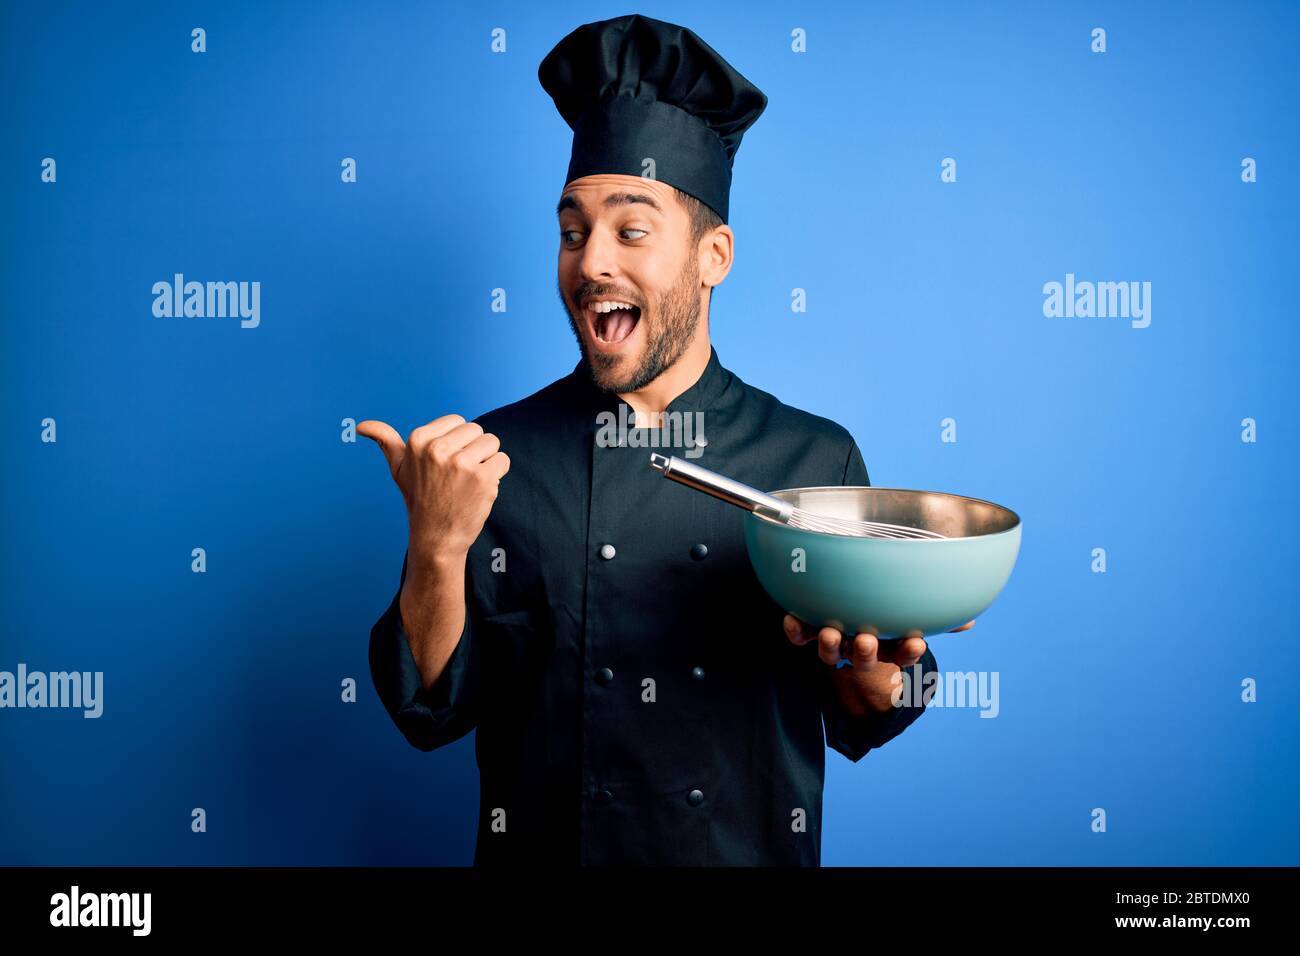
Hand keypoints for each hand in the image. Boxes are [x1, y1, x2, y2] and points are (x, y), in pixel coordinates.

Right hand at [357, 414, 509, 562]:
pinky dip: (497, 474)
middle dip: (473, 450)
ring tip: (468, 481)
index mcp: (418, 439)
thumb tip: (360, 425)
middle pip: (477, 430)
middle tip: (457, 476)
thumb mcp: (398, 469)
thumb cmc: (419, 500)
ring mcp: (461, 463)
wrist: (436, 538)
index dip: (456, 442)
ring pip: (492, 442)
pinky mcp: (482, 477)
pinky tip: (479, 489)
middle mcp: (437, 448)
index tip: (444, 465)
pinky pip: (502, 460)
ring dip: (486, 461)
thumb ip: (385, 442)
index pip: (458, 421)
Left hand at [783, 614, 973, 713]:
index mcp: (889, 647)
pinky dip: (796, 630)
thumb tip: (971, 620)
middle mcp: (862, 649)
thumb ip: (940, 620)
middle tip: (866, 641)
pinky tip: (792, 619)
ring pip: (831, 651)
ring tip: (830, 633)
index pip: (903, 653)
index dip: (908, 651)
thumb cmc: (886, 629)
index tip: (915, 643)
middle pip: (863, 656)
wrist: (848, 646)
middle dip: (865, 652)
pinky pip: (801, 637)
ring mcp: (836, 644)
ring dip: (829, 644)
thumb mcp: (910, 626)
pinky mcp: (810, 635)